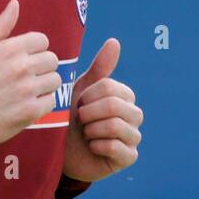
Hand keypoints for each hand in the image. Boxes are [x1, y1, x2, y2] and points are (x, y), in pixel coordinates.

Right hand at [0, 0, 61, 145]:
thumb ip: (0, 25)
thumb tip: (15, 3)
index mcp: (11, 48)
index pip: (43, 41)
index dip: (34, 49)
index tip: (24, 58)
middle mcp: (23, 67)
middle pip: (52, 60)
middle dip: (41, 66)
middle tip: (27, 75)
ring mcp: (28, 89)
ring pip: (55, 80)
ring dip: (44, 84)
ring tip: (29, 89)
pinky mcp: (32, 110)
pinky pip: (51, 100)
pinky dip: (42, 102)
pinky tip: (28, 103)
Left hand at [62, 38, 142, 182]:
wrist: (63, 150)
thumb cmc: (73, 117)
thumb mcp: (82, 90)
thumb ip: (99, 68)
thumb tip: (115, 41)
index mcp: (125, 96)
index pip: (108, 88)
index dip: (87, 97)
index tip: (79, 105)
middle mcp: (134, 115)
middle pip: (113, 106)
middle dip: (88, 114)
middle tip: (80, 121)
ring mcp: (134, 136)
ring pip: (114, 126)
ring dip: (91, 131)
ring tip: (86, 134)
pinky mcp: (130, 157)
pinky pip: (115, 148)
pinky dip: (96, 146)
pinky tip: (92, 148)